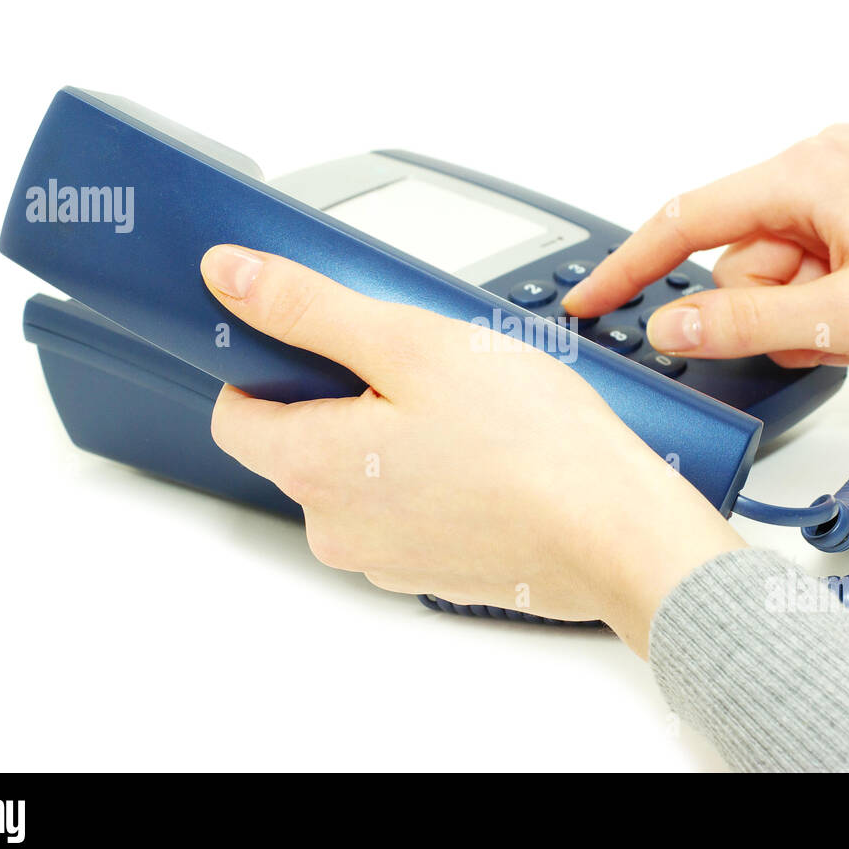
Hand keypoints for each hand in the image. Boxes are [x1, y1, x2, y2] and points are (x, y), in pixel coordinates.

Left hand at [200, 245, 742, 656]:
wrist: (618, 536)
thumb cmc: (533, 443)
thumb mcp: (413, 342)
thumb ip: (311, 308)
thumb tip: (230, 277)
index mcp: (312, 465)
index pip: (236, 409)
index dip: (275, 363)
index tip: (330, 341)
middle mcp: (333, 526)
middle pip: (304, 439)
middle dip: (352, 395)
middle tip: (427, 369)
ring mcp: (383, 556)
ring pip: (361, 474)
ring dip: (396, 436)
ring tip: (471, 413)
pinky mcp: (430, 571)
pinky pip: (406, 508)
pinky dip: (433, 477)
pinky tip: (489, 454)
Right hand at [563, 125, 848, 368]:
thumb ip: (748, 324)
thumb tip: (671, 327)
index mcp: (810, 169)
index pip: (688, 219)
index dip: (629, 267)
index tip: (588, 301)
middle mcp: (821, 168)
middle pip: (733, 255)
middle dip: (758, 312)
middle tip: (813, 339)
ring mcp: (844, 193)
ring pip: (769, 272)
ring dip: (795, 317)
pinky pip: (805, 270)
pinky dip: (818, 308)